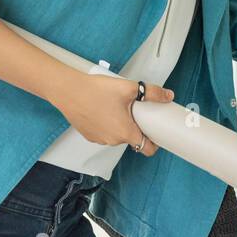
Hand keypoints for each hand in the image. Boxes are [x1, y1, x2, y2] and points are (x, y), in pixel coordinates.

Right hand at [56, 72, 176, 155]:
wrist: (67, 91)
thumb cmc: (96, 91)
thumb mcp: (129, 88)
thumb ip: (152, 93)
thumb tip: (168, 95)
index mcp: (125, 133)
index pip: (147, 149)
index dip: (154, 142)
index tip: (155, 131)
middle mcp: (112, 141)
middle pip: (131, 138)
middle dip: (135, 126)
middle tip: (134, 109)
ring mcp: (99, 139)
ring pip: (117, 135)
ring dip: (120, 125)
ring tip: (116, 106)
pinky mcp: (88, 135)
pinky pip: (104, 133)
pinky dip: (107, 124)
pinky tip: (103, 108)